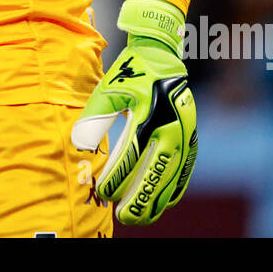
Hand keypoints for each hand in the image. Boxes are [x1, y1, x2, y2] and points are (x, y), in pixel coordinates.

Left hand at [71, 0, 197, 224]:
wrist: (161, 54)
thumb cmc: (129, 72)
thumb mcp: (109, 89)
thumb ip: (95, 117)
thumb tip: (82, 145)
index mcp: (149, 112)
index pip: (132, 154)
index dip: (117, 177)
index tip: (102, 192)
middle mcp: (172, 125)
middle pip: (157, 171)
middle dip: (140, 198)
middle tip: (124, 216)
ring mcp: (185, 131)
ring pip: (173, 175)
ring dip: (157, 199)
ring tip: (141, 217)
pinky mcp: (191, 135)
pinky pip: (185, 168)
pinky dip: (174, 188)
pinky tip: (164, 202)